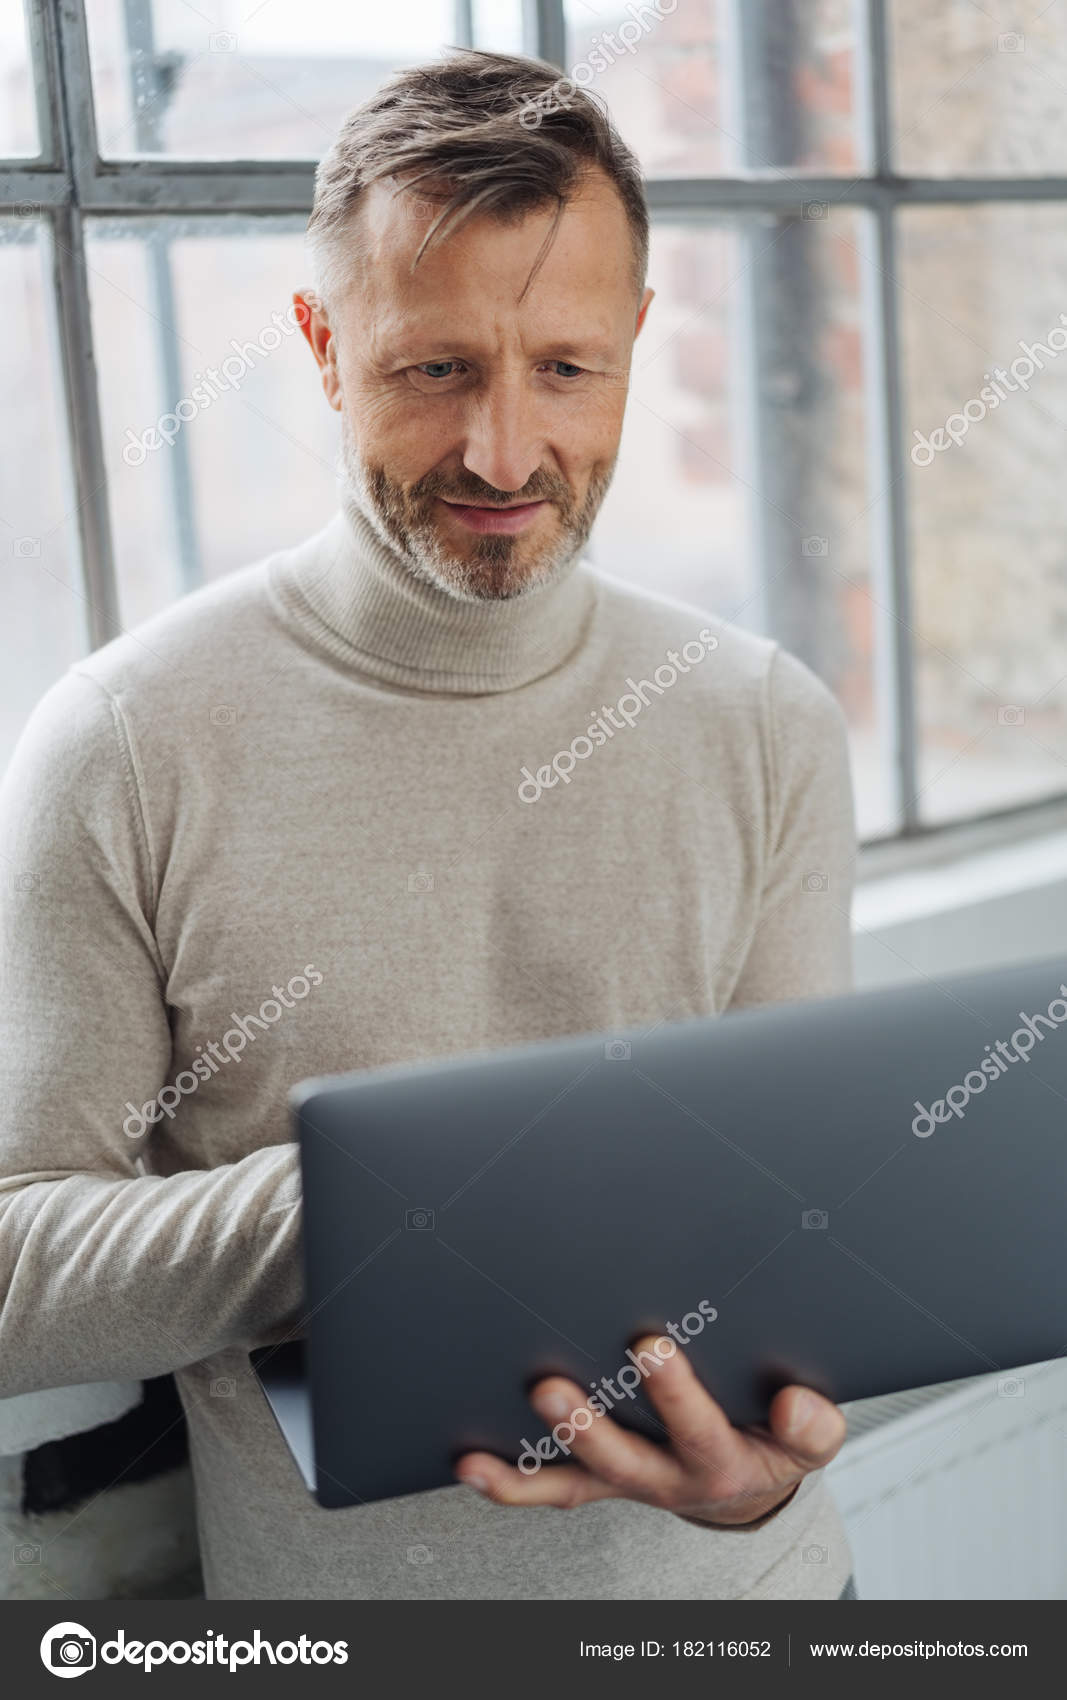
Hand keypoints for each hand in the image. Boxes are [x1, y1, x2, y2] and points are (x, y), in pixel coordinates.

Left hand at [454, 1333, 845, 1526]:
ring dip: (543, 1447)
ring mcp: (627, 1478)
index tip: (653, 1346)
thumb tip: (798, 1405)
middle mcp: (667, 1476)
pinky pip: (550, 1487)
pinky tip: (471, 1461)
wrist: (752, 1478)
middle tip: (554, 1386)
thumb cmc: (774, 1437)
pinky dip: (509, 1481)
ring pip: (581, 1473)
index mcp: (722, 1460)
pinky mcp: (598, 1478)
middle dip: (589, 1426)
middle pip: (625, 1460)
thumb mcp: (810, 1440)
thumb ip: (813, 1425)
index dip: (676, 1394)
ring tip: (515, 1404)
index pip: (699, 1429)